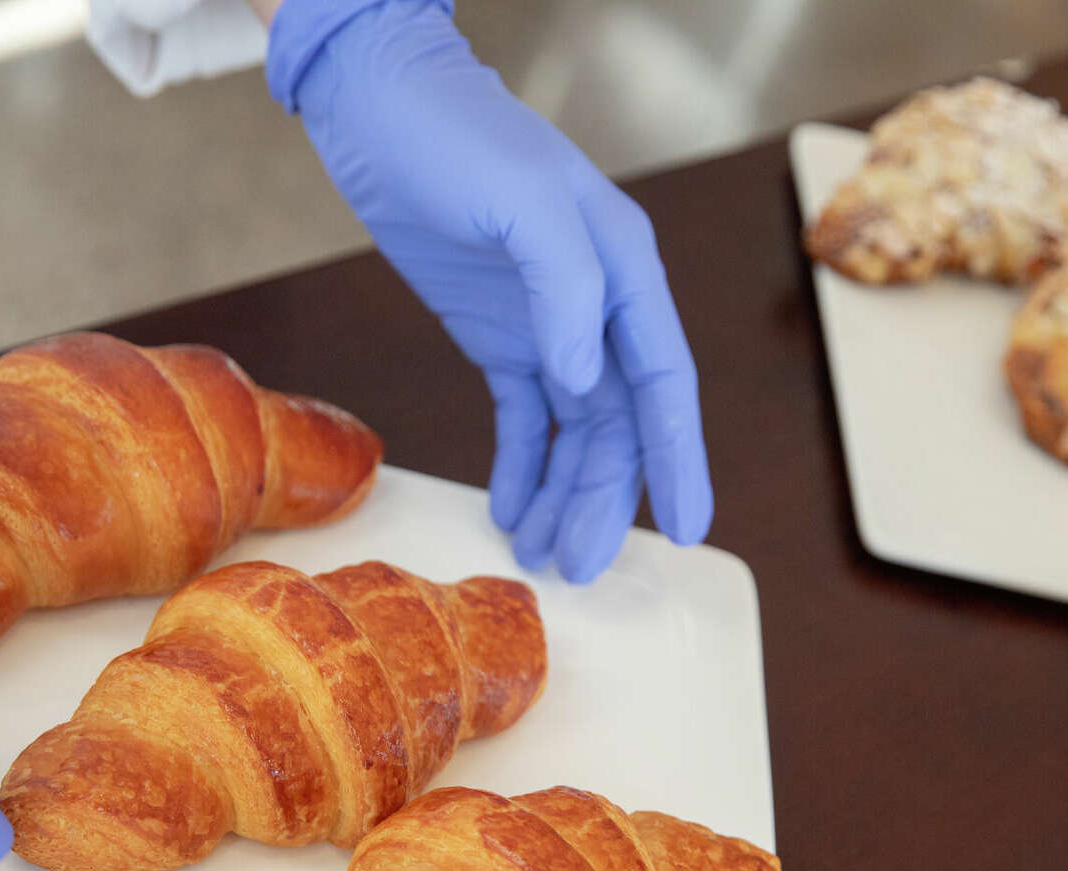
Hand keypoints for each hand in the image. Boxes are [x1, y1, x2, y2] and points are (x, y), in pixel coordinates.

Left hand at [267, 0, 712, 581]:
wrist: (379, 106)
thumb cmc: (457, 137)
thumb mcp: (520, 200)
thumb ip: (563, 289)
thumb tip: (583, 380)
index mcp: (623, 271)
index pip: (663, 384)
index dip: (678, 460)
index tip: (688, 530)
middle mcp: (599, 305)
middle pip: (619, 424)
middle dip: (607, 498)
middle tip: (585, 567)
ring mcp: (549, 323)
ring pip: (575, 431)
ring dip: (565, 493)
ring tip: (547, 555)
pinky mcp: (500, 334)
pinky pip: (524, 416)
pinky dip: (522, 465)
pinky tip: (513, 510)